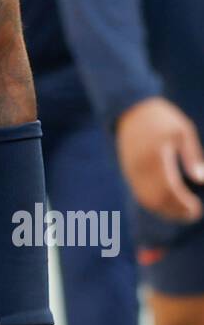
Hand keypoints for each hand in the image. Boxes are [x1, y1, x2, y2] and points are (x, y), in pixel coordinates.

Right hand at [116, 97, 203, 222]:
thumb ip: (192, 155)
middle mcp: (141, 168)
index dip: (183, 203)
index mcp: (156, 157)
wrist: (129, 109)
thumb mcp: (182, 130)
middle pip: (157, 200)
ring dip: (164, 211)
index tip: (197, 209)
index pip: (169, 189)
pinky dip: (155, 204)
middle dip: (175, 212)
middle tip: (192, 215)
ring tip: (181, 213)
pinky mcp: (129, 172)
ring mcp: (132, 171)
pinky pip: (140, 194)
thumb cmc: (161, 117)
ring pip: (147, 200)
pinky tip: (168, 204)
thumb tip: (201, 180)